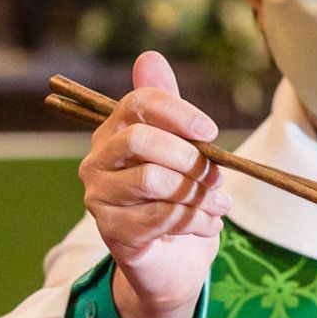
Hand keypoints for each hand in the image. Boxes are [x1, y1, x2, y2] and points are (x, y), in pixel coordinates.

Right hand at [80, 51, 226, 317]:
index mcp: (115, 132)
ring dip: (198, 192)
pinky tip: (208, 224)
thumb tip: (150, 56)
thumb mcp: (181, 150)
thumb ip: (169, 108)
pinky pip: (161, 217)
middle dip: (189, 157)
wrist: (171, 261)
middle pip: (142, 140)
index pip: (139, 103)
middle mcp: (98, 161)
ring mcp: (100, 198)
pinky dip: (195, 220)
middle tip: (216, 176)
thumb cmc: (177, 198)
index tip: (211, 132)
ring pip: (154, 180)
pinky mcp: (113, 233)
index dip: (179, 112)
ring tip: (218, 203)